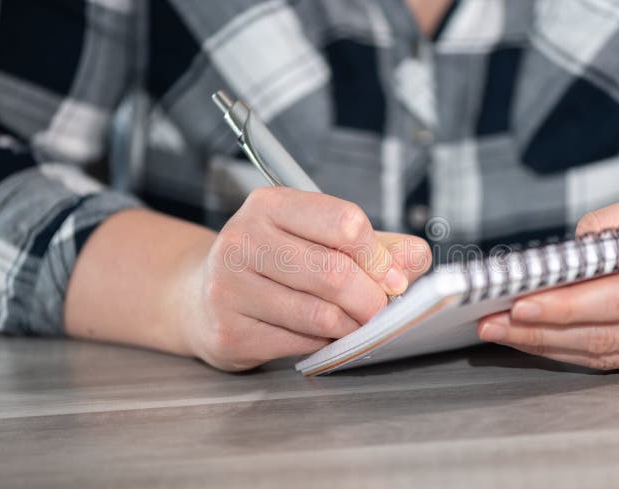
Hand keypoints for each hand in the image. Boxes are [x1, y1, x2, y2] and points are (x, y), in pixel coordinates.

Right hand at [174, 187, 430, 370]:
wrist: (201, 297)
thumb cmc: (272, 262)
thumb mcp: (319, 238)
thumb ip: (375, 246)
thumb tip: (417, 258)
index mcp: (269, 205)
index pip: (345, 222)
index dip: (379, 256)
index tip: (392, 277)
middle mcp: (243, 240)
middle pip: (335, 273)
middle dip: (372, 299)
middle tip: (380, 309)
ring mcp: (230, 288)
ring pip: (320, 315)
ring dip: (352, 327)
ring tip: (355, 324)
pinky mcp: (230, 331)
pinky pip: (301, 344)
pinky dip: (326, 345)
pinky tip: (324, 336)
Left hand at [477, 182, 618, 369]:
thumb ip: (614, 223)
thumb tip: (565, 250)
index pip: (610, 298)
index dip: (559, 306)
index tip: (515, 304)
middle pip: (602, 335)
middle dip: (540, 333)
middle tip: (493, 325)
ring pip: (610, 355)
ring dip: (553, 349)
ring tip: (508, 336)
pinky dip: (583, 355)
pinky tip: (549, 345)